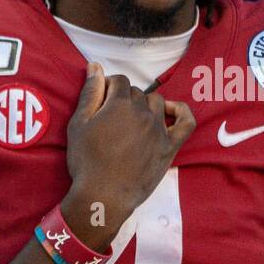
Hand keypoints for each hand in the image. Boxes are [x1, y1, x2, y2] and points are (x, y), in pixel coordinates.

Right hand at [62, 63, 195, 251]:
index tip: (101, 100)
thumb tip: (95, 67)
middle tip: (111, 118)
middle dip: (124, 98)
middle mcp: (143, 112)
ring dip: (144, 105)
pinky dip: (180, 111)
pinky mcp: (170, 145)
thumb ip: (89, 93)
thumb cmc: (86, 161)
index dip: (108, 87)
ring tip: (132, 120)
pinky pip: (185, 121)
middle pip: (136, 93)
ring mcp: (159, 128)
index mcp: (119, 104)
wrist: (103, 196)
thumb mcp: (78, 125)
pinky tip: (170, 111)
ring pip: (156, 102)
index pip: (118, 81)